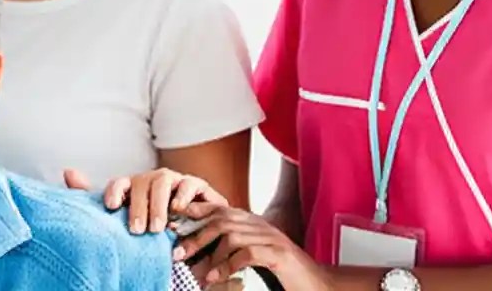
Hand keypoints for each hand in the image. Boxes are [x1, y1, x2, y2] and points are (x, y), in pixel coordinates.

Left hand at [66, 167, 226, 234]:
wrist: (196, 231)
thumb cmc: (156, 225)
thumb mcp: (127, 219)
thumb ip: (96, 198)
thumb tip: (68, 171)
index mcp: (134, 188)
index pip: (120, 182)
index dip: (114, 192)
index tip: (110, 207)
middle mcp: (153, 180)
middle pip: (142, 183)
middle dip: (139, 207)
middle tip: (138, 230)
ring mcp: (175, 181)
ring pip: (164, 182)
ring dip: (159, 205)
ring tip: (158, 228)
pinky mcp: (197, 186)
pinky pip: (190, 184)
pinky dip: (184, 195)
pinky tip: (179, 210)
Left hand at [176, 202, 331, 290]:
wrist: (319, 286)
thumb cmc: (282, 274)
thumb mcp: (254, 255)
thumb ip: (230, 250)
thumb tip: (198, 255)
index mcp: (253, 222)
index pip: (220, 208)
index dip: (195, 212)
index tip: (173, 224)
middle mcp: (261, 225)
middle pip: (221, 220)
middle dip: (195, 236)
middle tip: (177, 253)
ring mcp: (272, 238)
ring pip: (231, 235)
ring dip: (209, 255)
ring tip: (196, 272)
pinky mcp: (279, 255)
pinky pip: (247, 254)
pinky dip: (228, 266)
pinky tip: (216, 278)